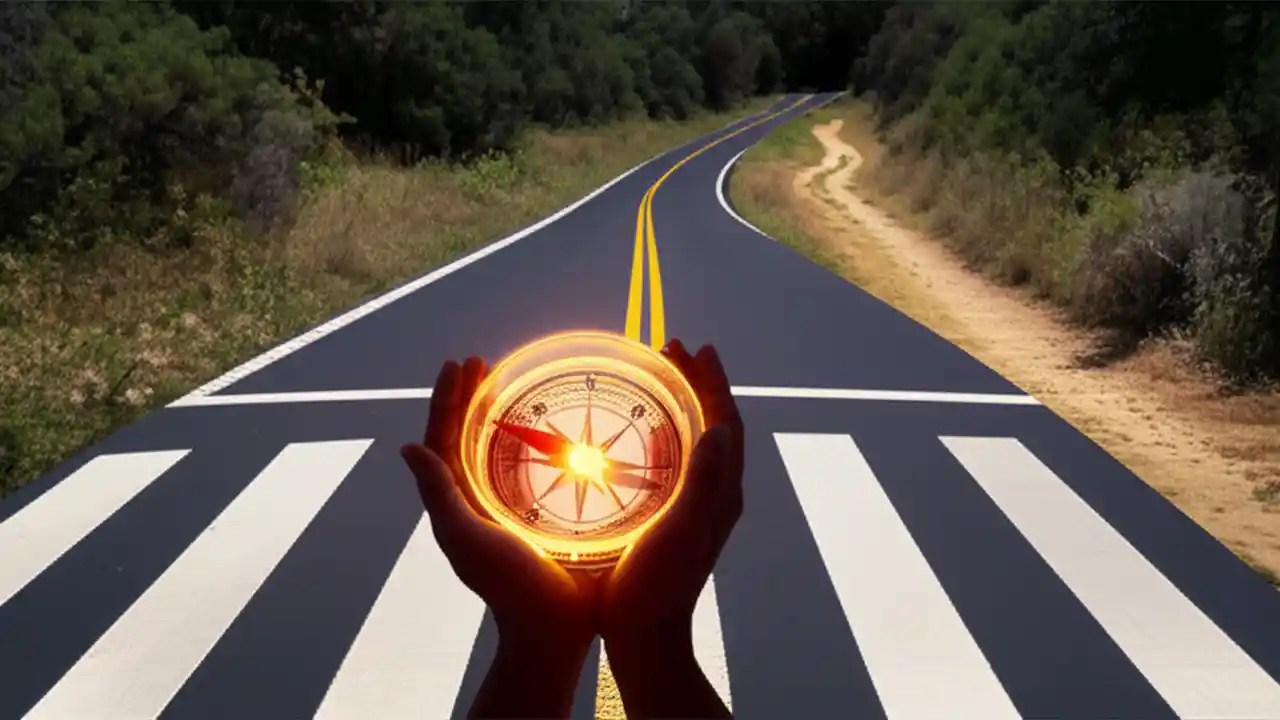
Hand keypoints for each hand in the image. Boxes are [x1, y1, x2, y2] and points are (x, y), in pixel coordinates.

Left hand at [400, 357, 595, 718]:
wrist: (554, 625)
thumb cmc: (510, 584)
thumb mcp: (467, 536)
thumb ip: (439, 494)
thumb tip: (406, 448)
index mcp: (458, 499)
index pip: (444, 437)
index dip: (448, 398)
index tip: (460, 363)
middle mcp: (479, 499)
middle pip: (467, 435)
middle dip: (471, 396)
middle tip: (484, 363)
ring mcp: (510, 505)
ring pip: (498, 448)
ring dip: (499, 412)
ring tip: (509, 383)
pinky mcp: (541, 512)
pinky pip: (533, 465)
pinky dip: (533, 438)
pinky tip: (552, 425)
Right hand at [599, 340, 743, 718]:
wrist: (643, 635)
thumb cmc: (658, 586)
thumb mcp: (682, 529)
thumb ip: (703, 480)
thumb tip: (723, 426)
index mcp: (723, 493)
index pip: (729, 423)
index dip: (715, 383)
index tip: (695, 348)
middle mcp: (716, 494)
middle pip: (714, 424)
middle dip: (697, 384)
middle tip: (669, 351)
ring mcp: (695, 506)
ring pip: (695, 439)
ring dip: (681, 403)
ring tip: (657, 376)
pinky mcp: (671, 516)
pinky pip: (674, 459)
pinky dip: (662, 431)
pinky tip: (636, 429)